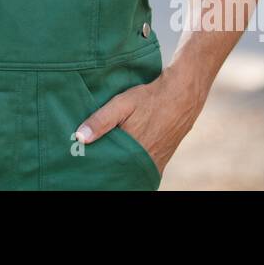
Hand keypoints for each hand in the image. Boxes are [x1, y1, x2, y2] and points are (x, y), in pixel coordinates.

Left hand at [74, 67, 201, 176]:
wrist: (183, 95)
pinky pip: (144, 167)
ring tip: (108, 156)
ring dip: (121, 165)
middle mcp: (146, 160)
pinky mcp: (163, 159)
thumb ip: (101, 120)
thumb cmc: (150, 98)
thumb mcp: (122, 103)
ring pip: (133, 169)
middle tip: (94, 159)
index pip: (109, 165)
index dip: (97, 162)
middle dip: (108, 165)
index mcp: (133, 150)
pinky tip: (125, 156)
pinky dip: (134, 164)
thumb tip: (80, 137)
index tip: (85, 159)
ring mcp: (156, 161)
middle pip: (120, 170)